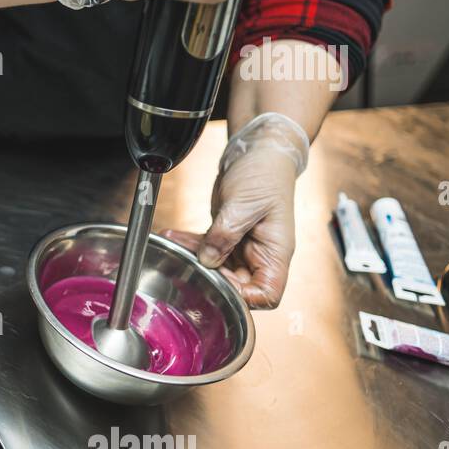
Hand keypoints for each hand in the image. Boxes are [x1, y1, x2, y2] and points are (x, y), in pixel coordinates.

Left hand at [164, 113, 309, 308]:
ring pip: (217, 268)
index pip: (267, 294)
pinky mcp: (227, 236)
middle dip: (212, 277)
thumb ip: (224, 236)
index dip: (244, 297)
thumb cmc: (265, 174)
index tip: (220, 281)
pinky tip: (172, 235)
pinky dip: (189, 244)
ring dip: (193, 258)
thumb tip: (207, 261)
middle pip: (238, 286)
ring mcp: (243, 246)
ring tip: (174, 243)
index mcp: (276, 252)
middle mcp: (261, 254)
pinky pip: (207, 249)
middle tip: (191, 262)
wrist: (259, 151)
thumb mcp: (243, 205)